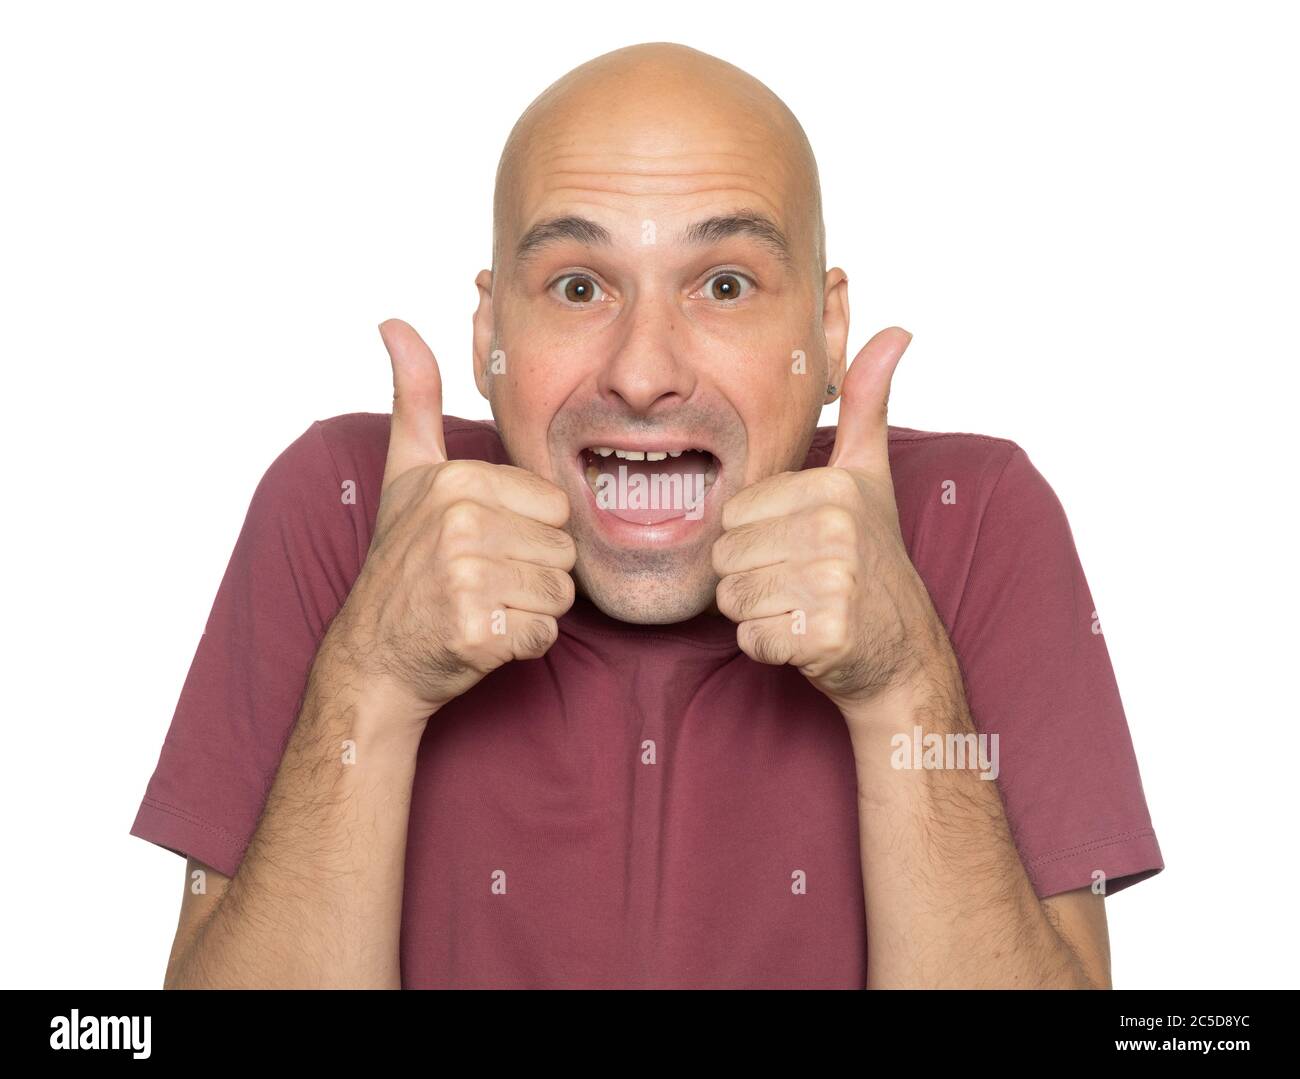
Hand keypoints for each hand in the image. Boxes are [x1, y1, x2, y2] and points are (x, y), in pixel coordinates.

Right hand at [324, 319, 576, 724]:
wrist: (373, 656)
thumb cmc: (401, 564)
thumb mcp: (406, 473)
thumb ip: (414, 398)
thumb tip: (394, 322)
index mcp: (459, 480)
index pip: (555, 506)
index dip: (529, 532)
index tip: (483, 544)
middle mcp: (462, 524)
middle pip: (563, 550)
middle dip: (533, 573)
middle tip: (482, 581)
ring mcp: (467, 579)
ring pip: (560, 593)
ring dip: (530, 610)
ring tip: (483, 606)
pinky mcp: (477, 631)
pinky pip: (545, 635)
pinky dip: (523, 645)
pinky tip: (483, 637)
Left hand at [712, 328, 948, 723]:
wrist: (903, 650)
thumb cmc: (874, 560)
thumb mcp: (870, 475)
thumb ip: (869, 403)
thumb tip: (897, 331)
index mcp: (833, 488)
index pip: (735, 515)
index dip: (755, 538)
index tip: (797, 547)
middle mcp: (835, 531)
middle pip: (727, 556)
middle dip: (751, 577)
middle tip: (798, 582)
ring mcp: (833, 585)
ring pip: (733, 599)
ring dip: (757, 612)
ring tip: (800, 606)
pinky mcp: (823, 636)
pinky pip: (751, 639)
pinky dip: (768, 647)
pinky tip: (803, 637)